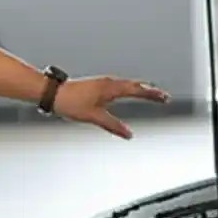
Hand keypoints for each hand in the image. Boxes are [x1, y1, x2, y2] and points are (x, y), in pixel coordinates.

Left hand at [51, 77, 169, 138]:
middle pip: (134, 85)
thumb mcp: (94, 117)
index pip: (137, 90)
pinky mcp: (96, 85)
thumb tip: (128, 134)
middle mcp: (107, 83)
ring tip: (148, 93)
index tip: (164, 97)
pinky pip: (118, 86)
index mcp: (110, 88)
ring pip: (125, 84)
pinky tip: (124, 93)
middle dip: (148, 91)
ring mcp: (101, 83)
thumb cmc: (70, 102)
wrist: (53, 93)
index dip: (151, 94)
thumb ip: (113, 125)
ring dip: (138, 88)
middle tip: (162, 96)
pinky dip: (127, 89)